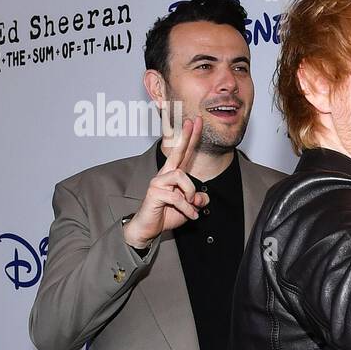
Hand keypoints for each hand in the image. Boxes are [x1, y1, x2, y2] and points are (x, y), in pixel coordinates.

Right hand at [122, 115, 208, 248]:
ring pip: (181, 176)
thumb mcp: (189, 208)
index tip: (195, 122)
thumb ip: (198, 200)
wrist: (148, 228)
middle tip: (193, 120)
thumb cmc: (166, 215)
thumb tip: (202, 197)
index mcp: (173, 176)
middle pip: (176, 152)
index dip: (189, 138)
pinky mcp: (154, 192)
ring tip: (191, 207)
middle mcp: (165, 175)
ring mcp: (158, 182)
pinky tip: (189, 215)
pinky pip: (177, 196)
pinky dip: (187, 208)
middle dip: (186, 136)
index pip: (183, 154)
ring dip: (191, 194)